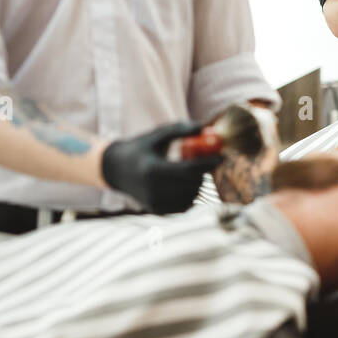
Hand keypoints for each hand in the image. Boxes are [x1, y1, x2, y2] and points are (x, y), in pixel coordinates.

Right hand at [100, 120, 221, 213]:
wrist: (116, 170)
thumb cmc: (141, 148)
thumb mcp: (157, 135)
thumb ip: (179, 129)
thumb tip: (203, 126)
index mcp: (152, 170)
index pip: (188, 170)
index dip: (208, 164)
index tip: (222, 157)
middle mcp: (153, 189)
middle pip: (192, 184)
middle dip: (204, 173)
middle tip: (209, 163)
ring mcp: (155, 203)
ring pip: (190, 196)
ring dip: (197, 184)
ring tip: (189, 171)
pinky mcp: (157, 210)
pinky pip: (184, 205)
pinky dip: (189, 194)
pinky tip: (182, 183)